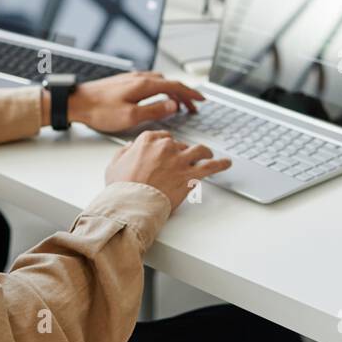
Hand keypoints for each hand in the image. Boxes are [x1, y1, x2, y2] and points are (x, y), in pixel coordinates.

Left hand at [54, 71, 204, 133]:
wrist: (76, 102)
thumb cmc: (100, 111)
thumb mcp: (131, 116)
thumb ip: (154, 110)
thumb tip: (173, 104)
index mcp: (144, 85)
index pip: (175, 86)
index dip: (191, 94)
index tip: (201, 100)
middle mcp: (139, 78)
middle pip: (169, 83)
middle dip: (184, 95)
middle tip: (193, 107)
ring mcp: (131, 79)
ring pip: (159, 82)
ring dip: (172, 92)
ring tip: (177, 105)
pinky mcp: (124, 83)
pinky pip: (149, 83)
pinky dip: (160, 89)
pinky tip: (156, 97)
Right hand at [105, 130, 230, 212]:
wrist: (132, 205)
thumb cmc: (121, 189)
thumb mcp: (114, 165)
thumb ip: (124, 152)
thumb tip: (131, 146)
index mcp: (147, 140)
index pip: (163, 137)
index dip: (167, 145)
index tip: (169, 151)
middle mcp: (166, 146)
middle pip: (181, 145)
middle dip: (183, 153)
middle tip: (184, 162)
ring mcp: (180, 160)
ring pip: (199, 151)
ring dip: (205, 153)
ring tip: (209, 156)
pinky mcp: (190, 176)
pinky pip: (211, 167)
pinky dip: (221, 164)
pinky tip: (227, 163)